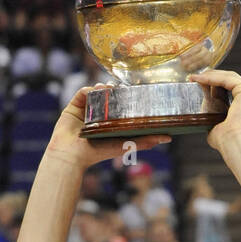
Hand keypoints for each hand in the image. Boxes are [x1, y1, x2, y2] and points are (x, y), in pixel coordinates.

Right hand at [48, 87, 171, 171]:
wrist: (72, 154)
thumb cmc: (99, 152)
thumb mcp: (125, 145)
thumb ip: (145, 141)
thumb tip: (168, 138)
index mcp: (110, 124)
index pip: (121, 107)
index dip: (127, 98)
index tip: (135, 90)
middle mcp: (98, 117)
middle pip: (108, 97)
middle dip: (114, 90)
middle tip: (121, 86)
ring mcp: (85, 111)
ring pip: (96, 93)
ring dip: (102, 89)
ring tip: (107, 88)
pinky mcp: (74, 107)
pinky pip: (82, 93)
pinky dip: (88, 90)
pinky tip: (94, 91)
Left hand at [185, 69, 240, 150]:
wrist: (234, 144)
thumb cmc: (227, 142)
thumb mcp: (217, 127)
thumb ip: (214, 120)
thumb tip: (204, 121)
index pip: (232, 90)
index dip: (216, 86)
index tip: (200, 85)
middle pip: (231, 81)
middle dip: (212, 78)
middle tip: (196, 78)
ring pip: (229, 78)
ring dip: (211, 76)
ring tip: (195, 77)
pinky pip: (227, 79)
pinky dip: (213, 78)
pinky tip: (200, 79)